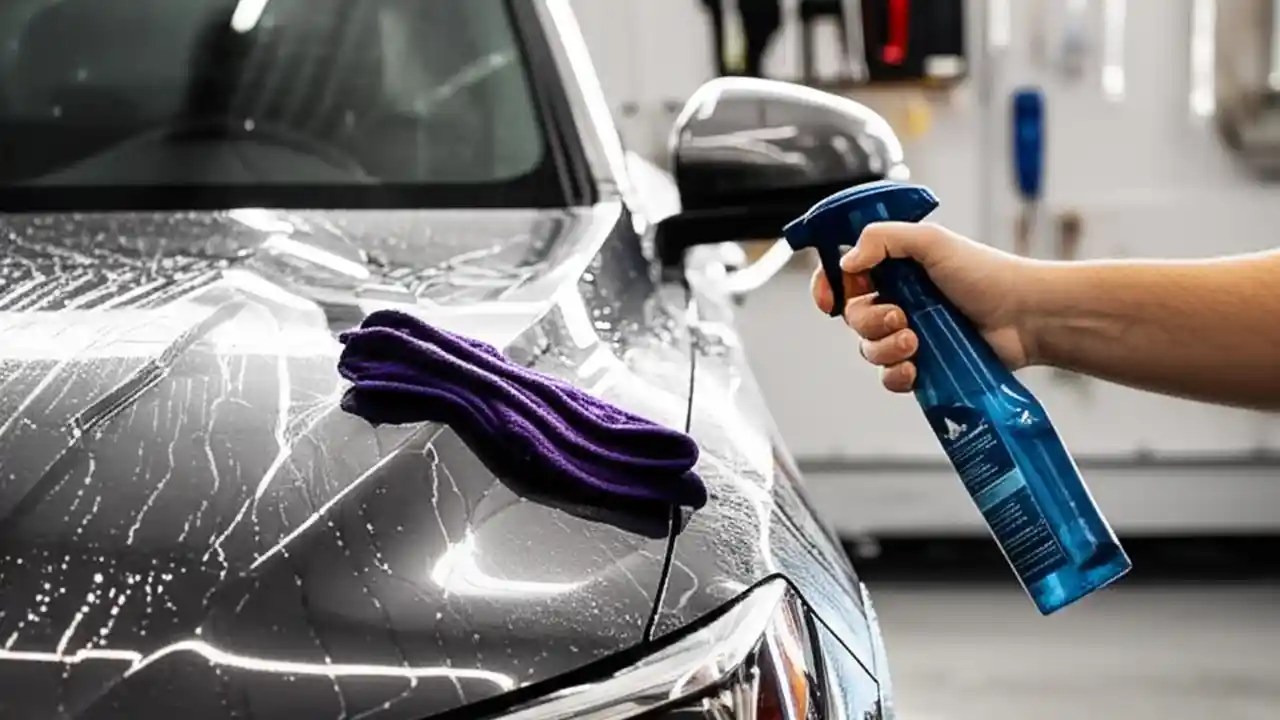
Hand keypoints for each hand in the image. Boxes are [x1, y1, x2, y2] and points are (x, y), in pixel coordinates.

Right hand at [810, 222, 1039, 392]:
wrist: (1025, 316)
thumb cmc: (986, 274)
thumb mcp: (932, 242)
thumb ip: (883, 239)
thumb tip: (846, 262)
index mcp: (894, 269)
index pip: (844, 277)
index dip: (828, 287)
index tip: (830, 299)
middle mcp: (898, 301)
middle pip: (853, 317)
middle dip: (868, 321)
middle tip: (900, 316)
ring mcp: (910, 335)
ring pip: (868, 350)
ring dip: (884, 348)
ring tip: (915, 342)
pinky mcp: (924, 366)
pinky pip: (889, 378)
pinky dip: (895, 375)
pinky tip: (915, 367)